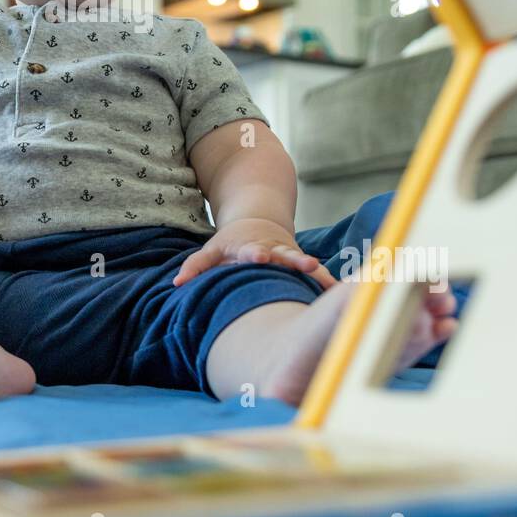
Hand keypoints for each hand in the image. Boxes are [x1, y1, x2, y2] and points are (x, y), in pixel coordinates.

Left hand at [172, 218, 337, 290]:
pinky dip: (327, 281)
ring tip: (329, 279)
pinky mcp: (300, 263)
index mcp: (248, 248)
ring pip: (302, 262)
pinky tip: (341, 293)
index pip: (250, 252)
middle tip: (306, 264)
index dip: (254, 255)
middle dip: (293, 260)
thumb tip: (176, 283)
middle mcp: (272, 250)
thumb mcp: (212, 251)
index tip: (259, 258)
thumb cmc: (230, 245)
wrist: (258, 224)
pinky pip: (316, 273)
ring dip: (314, 270)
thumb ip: (196, 266)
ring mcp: (288, 255)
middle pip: (282, 255)